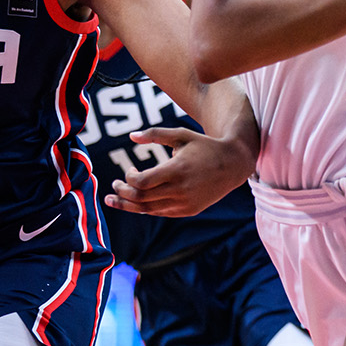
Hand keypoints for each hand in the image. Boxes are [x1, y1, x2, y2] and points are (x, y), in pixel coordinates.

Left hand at [103, 127, 253, 216]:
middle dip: (123, 193)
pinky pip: (161, 212)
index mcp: (177, 170)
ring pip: (148, 209)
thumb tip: (131, 136)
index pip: (142, 182)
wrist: (233, 164)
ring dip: (128, 205)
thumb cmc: (204, 146)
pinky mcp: (189, 210)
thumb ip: (155, 134)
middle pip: (141, 197)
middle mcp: (180, 189)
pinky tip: (135, 202)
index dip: (129, 178)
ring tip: (113, 199)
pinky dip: (145, 208)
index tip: (130, 169)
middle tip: (114, 186)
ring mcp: (185, 202)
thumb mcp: (181, 135)